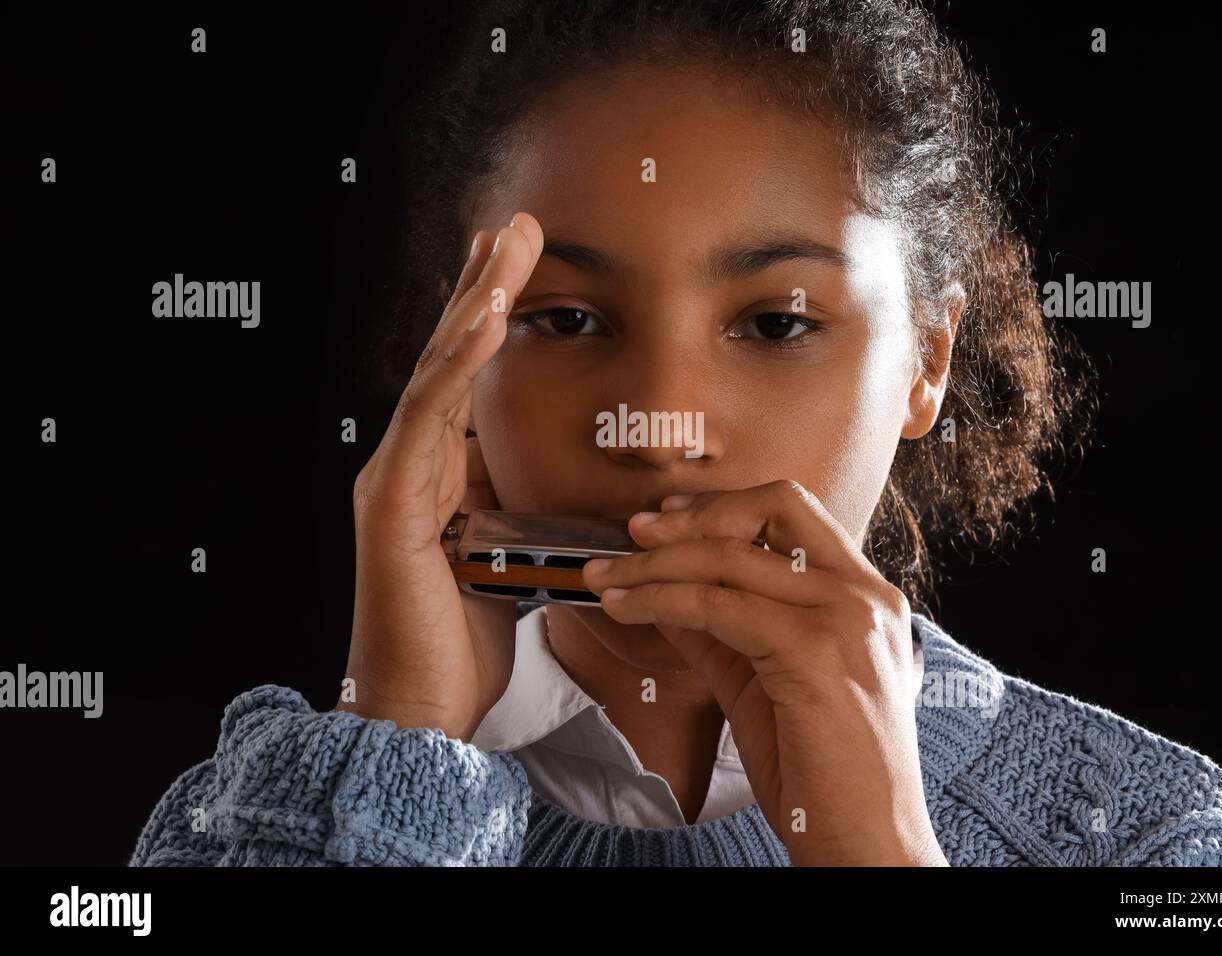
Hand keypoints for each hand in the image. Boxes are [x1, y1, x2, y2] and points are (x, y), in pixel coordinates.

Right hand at [337, 212, 544, 740]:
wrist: (423, 710)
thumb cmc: (464, 643)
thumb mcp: (515, 560)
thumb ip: (523, 515)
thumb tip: (562, 489)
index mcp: (441, 476)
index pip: (469, 380)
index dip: (493, 319)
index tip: (523, 266)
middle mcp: (412, 466)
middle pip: (450, 360)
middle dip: (482, 289)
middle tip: (514, 228)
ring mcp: (396, 480)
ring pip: (436, 374)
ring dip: (472, 307)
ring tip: (502, 247)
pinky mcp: (392, 504)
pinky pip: (427, 420)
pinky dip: (455, 366)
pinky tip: (482, 320)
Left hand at [581, 480, 947, 865]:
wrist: (866, 847)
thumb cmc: (822, 779)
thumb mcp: (764, 687)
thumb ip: (721, 633)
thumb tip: (665, 591)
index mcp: (867, 599)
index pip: (795, 513)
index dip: (724, 506)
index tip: (667, 519)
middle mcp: (867, 598)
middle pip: (773, 509)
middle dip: (693, 515)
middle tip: (633, 534)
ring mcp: (848, 620)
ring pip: (733, 557)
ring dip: (655, 562)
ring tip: (607, 576)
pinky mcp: (817, 654)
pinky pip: (718, 606)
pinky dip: (662, 599)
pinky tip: (627, 608)